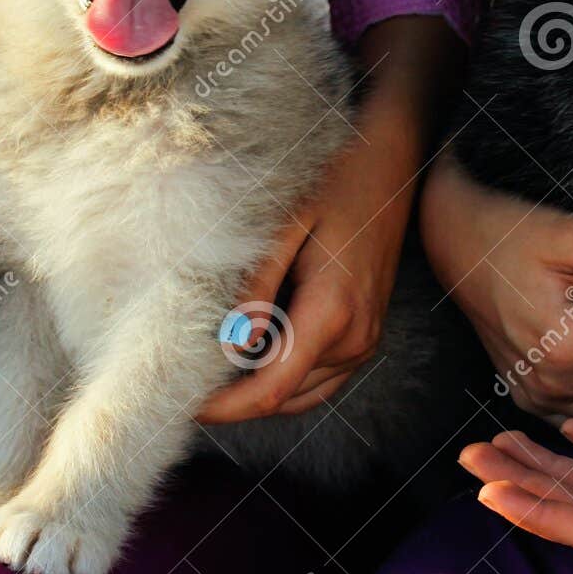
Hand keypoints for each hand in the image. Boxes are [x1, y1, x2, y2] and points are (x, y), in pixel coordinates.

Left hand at [195, 146, 411, 422]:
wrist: (389, 165)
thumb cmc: (335, 182)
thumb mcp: (285, 224)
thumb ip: (257, 286)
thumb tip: (231, 345)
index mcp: (332, 313)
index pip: (270, 388)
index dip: (224, 408)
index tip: (182, 407)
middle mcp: (354, 338)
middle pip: (283, 399)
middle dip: (233, 402)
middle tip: (183, 387)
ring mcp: (364, 341)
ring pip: (300, 394)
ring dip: (256, 392)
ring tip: (208, 375)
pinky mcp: (364, 335)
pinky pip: (318, 378)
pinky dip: (281, 379)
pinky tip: (248, 357)